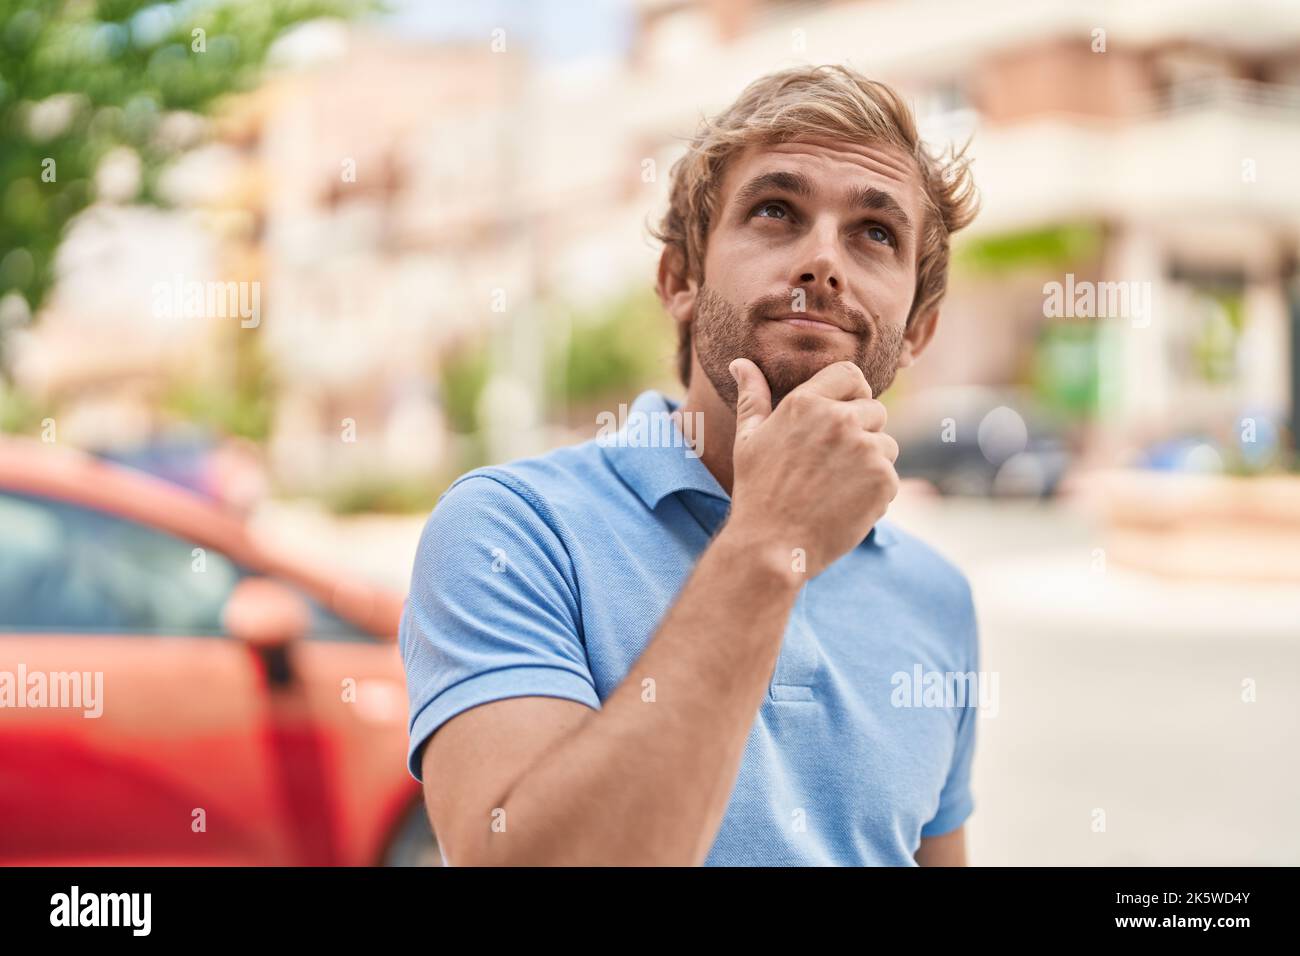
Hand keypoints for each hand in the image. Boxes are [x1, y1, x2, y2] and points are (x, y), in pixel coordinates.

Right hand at [726, 358, 898, 577]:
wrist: (771, 545)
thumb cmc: (756, 491)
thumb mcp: (748, 438)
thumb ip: (752, 396)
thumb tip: (740, 362)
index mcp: (806, 402)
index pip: (852, 375)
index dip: (852, 394)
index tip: (842, 418)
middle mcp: (839, 418)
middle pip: (874, 410)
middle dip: (861, 434)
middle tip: (831, 467)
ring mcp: (865, 448)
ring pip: (887, 445)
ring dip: (870, 464)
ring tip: (836, 488)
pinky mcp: (883, 478)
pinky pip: (890, 476)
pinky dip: (875, 493)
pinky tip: (845, 506)